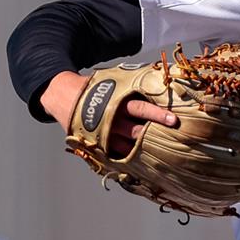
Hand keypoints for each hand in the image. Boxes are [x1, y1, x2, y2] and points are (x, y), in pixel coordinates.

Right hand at [39, 70, 177, 153]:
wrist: (65, 96)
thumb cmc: (96, 87)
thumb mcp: (113, 81)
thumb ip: (133, 83)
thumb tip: (159, 79)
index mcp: (117, 102)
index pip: (140, 109)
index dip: (157, 114)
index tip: (174, 119)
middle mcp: (112, 120)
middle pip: (136, 131)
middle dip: (154, 136)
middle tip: (172, 140)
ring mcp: (105, 135)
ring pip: (129, 147)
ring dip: (145, 149)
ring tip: (162, 152)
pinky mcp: (100, 145)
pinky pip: (118, 155)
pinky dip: (131, 157)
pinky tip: (145, 160)